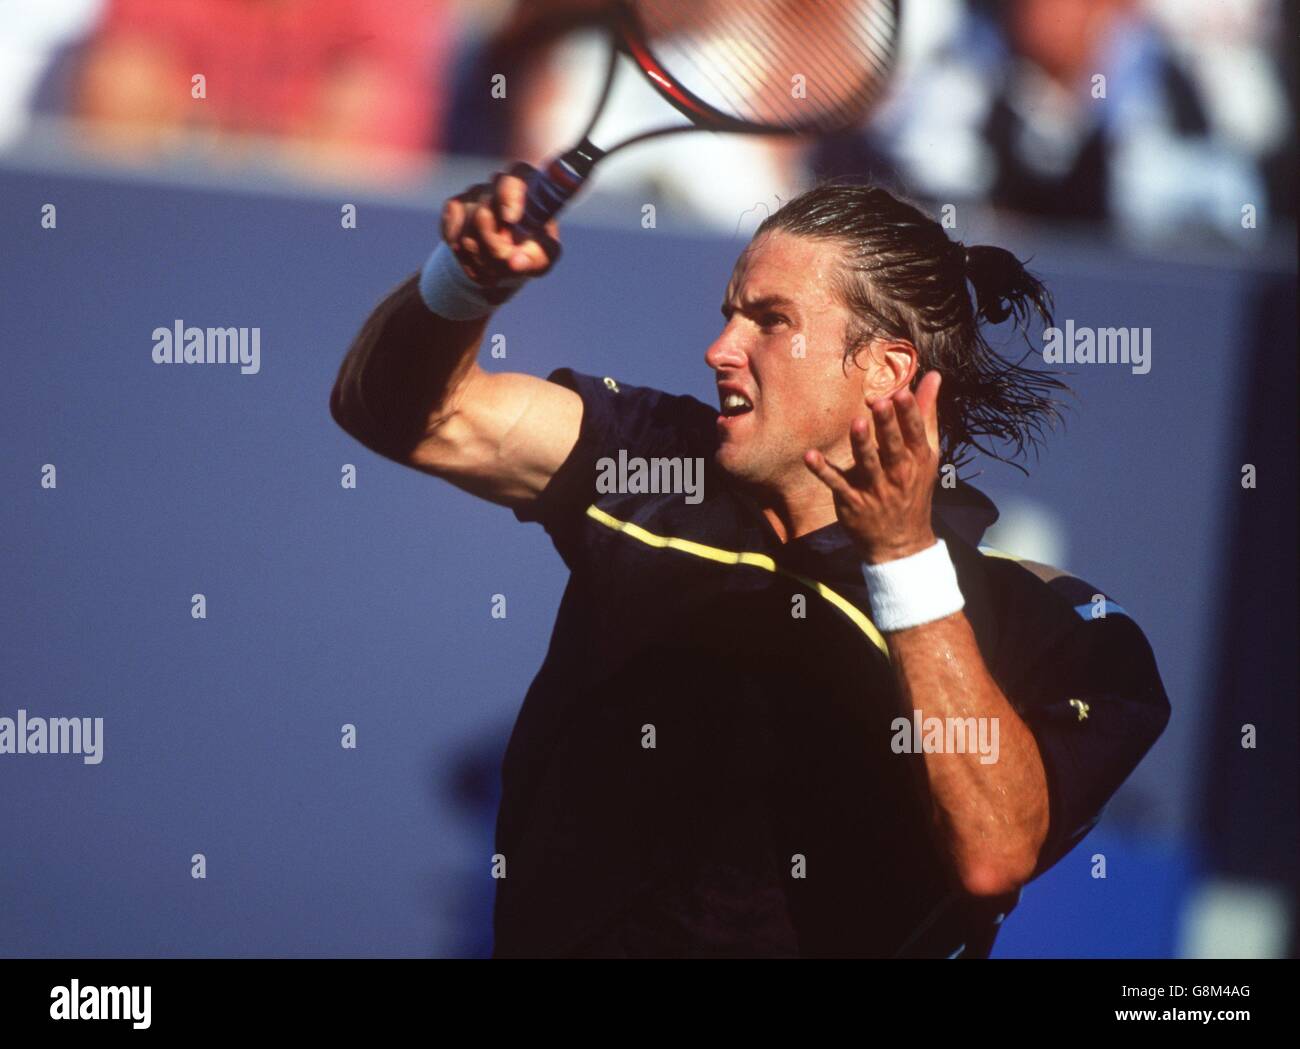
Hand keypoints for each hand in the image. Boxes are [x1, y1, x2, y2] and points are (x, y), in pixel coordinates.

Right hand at [441, 163, 560, 287]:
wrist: (508, 250)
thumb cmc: (533, 246)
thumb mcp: (544, 256)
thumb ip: (536, 258)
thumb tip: (514, 263)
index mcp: (528, 185)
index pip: (514, 180)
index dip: (509, 197)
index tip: (510, 219)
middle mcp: (498, 182)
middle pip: (483, 216)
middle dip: (492, 250)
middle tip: (504, 270)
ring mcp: (473, 192)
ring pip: (466, 233)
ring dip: (479, 261)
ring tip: (493, 274)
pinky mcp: (454, 207)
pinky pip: (452, 237)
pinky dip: (465, 260)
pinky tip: (478, 267)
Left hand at [803, 371, 942, 563]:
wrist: (902, 542)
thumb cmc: (913, 488)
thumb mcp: (926, 453)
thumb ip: (926, 414)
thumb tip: (933, 376)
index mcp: (917, 458)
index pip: (914, 432)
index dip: (908, 413)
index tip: (901, 391)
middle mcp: (898, 473)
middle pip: (893, 446)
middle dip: (887, 425)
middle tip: (879, 402)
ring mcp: (875, 489)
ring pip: (868, 464)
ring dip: (861, 445)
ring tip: (857, 423)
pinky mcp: (852, 501)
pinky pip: (837, 484)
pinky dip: (823, 471)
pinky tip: (809, 456)